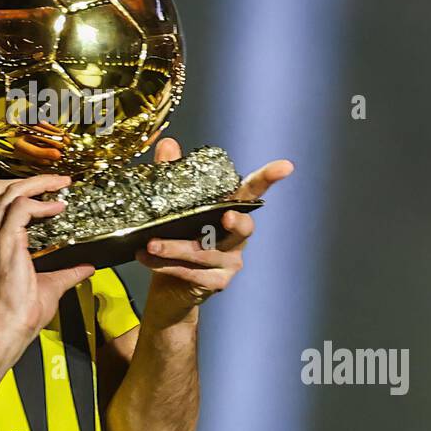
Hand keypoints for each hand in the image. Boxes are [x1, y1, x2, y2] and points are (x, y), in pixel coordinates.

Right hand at [0, 172, 94, 353]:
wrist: (9, 325)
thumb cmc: (21, 311)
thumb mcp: (49, 283)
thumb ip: (66, 272)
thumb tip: (87, 267)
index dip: (24, 189)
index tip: (50, 189)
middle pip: (1, 189)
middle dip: (31, 179)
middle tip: (58, 180)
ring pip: (10, 192)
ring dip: (38, 184)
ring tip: (61, 185)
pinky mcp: (4, 241)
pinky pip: (20, 208)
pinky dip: (40, 203)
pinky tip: (57, 207)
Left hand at [134, 137, 293, 312]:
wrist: (168, 287)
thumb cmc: (177, 239)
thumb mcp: (170, 206)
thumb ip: (170, 175)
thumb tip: (168, 144)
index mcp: (230, 210)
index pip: (252, 192)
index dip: (269, 178)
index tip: (285, 166)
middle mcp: (236, 237)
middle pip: (244, 227)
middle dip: (237, 221)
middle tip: (226, 216)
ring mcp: (230, 262)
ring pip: (207, 253)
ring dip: (176, 247)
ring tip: (151, 243)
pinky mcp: (216, 282)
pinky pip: (192, 273)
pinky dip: (166, 265)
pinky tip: (146, 258)